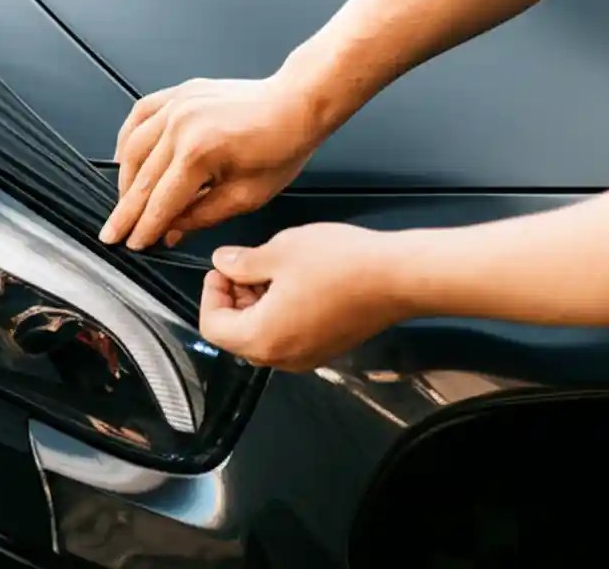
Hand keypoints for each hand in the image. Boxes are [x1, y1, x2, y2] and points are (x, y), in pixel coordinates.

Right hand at [99, 75, 324, 249]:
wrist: (295, 103)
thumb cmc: (281, 146)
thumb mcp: (246, 196)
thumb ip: (202, 216)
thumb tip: (170, 231)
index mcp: (200, 152)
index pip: (161, 201)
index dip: (144, 228)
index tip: (132, 245)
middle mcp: (181, 124)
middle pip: (141, 179)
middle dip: (126, 211)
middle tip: (112, 233)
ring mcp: (177, 105)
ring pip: (133, 148)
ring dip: (125, 180)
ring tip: (124, 204)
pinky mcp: (178, 93)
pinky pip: (139, 115)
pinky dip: (127, 139)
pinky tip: (125, 158)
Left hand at [199, 223, 412, 371]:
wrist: (397, 277)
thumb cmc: (341, 264)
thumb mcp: (278, 251)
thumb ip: (241, 262)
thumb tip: (223, 263)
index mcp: (261, 338)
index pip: (212, 325)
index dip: (211, 293)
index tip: (223, 268)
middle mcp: (281, 357)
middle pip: (235, 335)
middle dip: (233, 299)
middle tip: (244, 266)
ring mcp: (306, 356)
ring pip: (262, 336)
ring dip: (256, 305)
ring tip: (271, 270)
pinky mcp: (326, 348)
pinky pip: (288, 336)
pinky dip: (280, 313)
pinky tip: (294, 282)